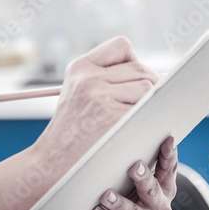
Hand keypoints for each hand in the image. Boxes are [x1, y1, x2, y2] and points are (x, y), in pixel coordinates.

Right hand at [36, 36, 158, 163]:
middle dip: (148, 85)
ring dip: (149, 103)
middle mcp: (89, 78)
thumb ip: (107, 77)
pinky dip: (150, 118)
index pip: (122, 46)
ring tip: (134, 118)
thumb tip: (155, 74)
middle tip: (141, 105)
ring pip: (148, 87)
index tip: (131, 79)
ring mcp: (101, 97)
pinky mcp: (114, 118)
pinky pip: (148, 109)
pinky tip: (138, 128)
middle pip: (140, 68)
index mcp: (80, 67)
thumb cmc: (72, 131)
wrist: (53, 163)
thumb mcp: (78, 92)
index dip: (133, 61)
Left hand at [66, 136, 178, 209]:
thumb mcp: (124, 179)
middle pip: (153, 190)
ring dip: (119, 203)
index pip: (168, 169)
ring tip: (105, 195)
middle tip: (133, 166)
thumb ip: (132, 161)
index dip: (169, 155)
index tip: (168, 140)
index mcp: (163, 188)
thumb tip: (124, 124)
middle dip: (143, 178)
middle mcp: (161, 208)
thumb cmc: (114, 196)